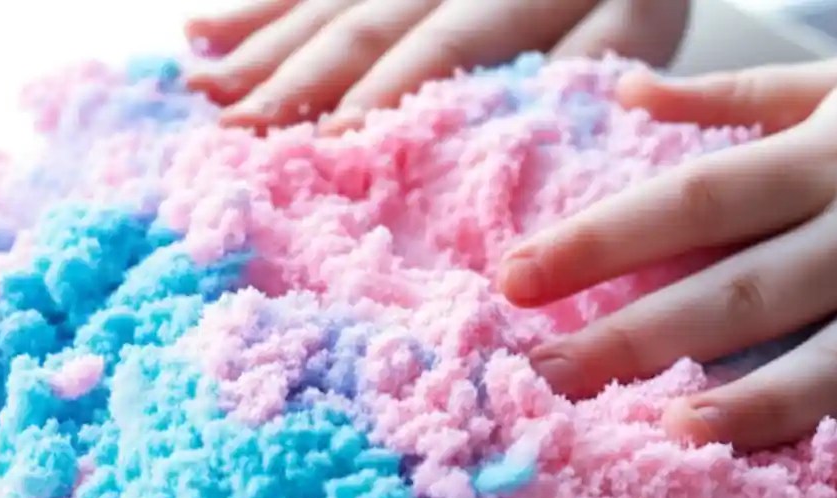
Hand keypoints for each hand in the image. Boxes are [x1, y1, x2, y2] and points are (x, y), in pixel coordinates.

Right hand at [182, 0, 689, 129]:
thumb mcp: (637, 18)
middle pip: (363, 23)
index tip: (336, 143)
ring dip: (260, 47)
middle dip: (298, 80)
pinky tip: (199, 27)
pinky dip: (255, 5)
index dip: (388, 93)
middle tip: (239, 135)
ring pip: (324, 1)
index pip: (442, 45)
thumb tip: (521, 118)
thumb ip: (592, 61)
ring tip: (201, 91)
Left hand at [497, 49, 836, 497]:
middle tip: (549, 377)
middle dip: (639, 335)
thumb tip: (630, 92)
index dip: (600, 240)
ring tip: (681, 431)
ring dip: (766, 398)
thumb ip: (737, 99)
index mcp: (833, 159)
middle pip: (745, 289)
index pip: (693, 201)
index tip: (513, 278)